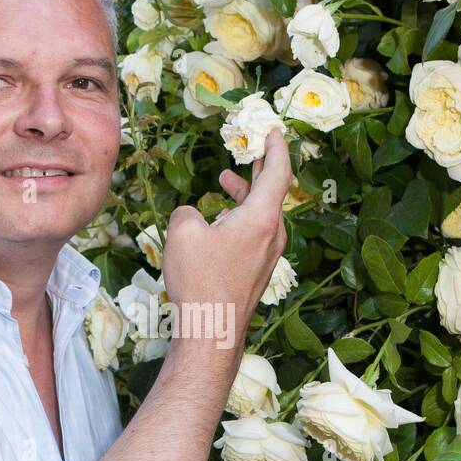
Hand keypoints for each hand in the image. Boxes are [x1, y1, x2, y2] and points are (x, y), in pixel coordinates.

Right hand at [160, 127, 290, 354]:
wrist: (212, 329)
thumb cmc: (200, 280)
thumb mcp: (182, 232)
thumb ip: (187, 212)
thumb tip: (193, 217)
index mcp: (262, 218)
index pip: (278, 172)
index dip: (277, 148)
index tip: (274, 131)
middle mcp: (272, 234)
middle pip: (272, 191)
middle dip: (260, 167)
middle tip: (252, 147)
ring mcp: (267, 254)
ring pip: (262, 214)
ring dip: (245, 194)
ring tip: (226, 180)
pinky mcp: (258, 270)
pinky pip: (255, 233)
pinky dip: (241, 217)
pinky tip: (220, 220)